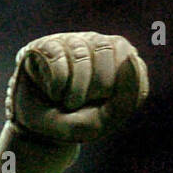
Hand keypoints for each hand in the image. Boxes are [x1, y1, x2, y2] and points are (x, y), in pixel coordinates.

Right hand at [0, 32, 148, 172]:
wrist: (39, 131)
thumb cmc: (76, 122)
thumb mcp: (105, 122)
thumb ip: (127, 98)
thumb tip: (133, 57)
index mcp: (121, 61)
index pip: (133, 66)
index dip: (117, 95)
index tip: (104, 108)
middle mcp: (99, 44)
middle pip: (107, 52)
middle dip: (95, 89)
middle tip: (84, 104)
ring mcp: (72, 41)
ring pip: (81, 56)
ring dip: (75, 92)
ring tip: (67, 101)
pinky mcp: (46, 45)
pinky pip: (56, 59)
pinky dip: (56, 86)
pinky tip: (53, 92)